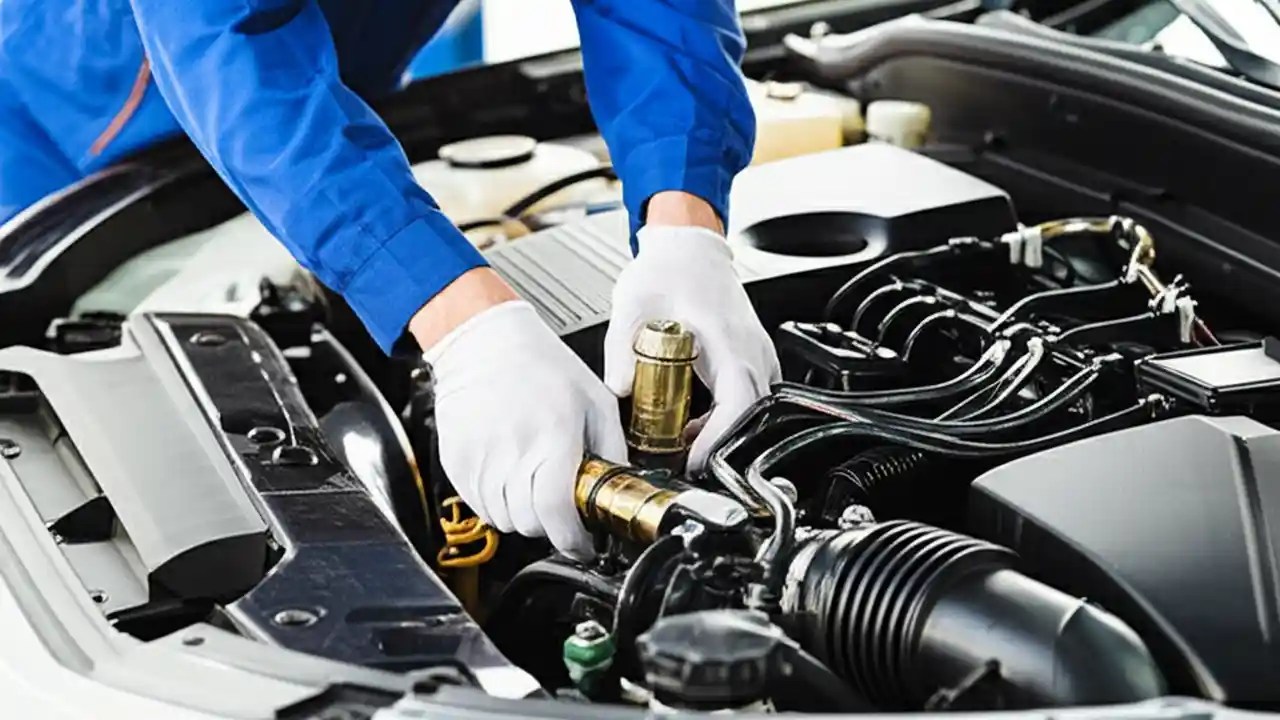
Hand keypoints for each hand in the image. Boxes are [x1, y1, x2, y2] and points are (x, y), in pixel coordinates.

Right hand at [423, 297, 627, 559]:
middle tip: (558, 507)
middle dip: (550, 525)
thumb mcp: (596, 400)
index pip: (557, 511)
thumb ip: (612, 447)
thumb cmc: (542, 365)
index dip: (572, 540)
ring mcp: (480, 458)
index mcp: (553, 436)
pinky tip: (507, 476)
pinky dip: (495, 502)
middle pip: (530, 524)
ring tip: (531, 485)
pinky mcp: (456, 461)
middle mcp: (513, 451)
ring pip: (502, 520)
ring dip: (521, 515)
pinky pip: (478, 505)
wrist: (484, 342)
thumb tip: (618, 487)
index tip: (582, 545)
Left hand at [604, 224, 780, 469]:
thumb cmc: (669, 270)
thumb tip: (618, 393)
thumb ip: (621, 354)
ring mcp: (756, 356)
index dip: (718, 440)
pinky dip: (724, 418)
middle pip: (751, 418)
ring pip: (753, 412)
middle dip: (718, 445)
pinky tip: (693, 420)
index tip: (695, 461)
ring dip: (721, 432)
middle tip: (680, 457)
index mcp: (729, 342)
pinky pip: (748, 400)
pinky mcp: (750, 359)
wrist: (687, 246)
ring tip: (681, 439)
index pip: (739, 406)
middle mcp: (751, 352)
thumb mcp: (632, 309)